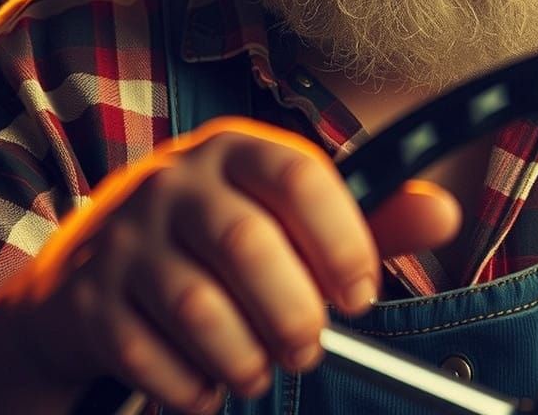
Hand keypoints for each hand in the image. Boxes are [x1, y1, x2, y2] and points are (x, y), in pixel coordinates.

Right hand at [4, 117, 459, 413]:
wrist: (99, 265)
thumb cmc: (222, 233)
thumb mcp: (290, 212)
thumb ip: (367, 219)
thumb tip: (445, 214)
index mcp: (238, 150)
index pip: (300, 178)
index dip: (341, 242)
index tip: (360, 294)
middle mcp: (179, 182)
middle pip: (250, 248)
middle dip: (295, 315)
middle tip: (311, 346)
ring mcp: (129, 237)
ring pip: (201, 308)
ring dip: (247, 359)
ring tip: (263, 368)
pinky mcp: (93, 298)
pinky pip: (150, 357)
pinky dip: (192, 388)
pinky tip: (208, 383)